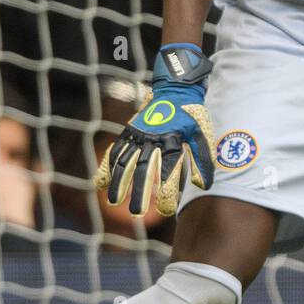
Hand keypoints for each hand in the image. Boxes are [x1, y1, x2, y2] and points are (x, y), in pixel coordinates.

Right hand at [94, 44, 216, 215]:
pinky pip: (116, 150)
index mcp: (173, 140)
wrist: (176, 90)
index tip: (167, 210)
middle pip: (144, 169)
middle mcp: (153, 139)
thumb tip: (203, 187)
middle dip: (139, 192)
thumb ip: (202, 160)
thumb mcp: (202, 135)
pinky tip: (100, 183)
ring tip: (114, 201)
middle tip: (137, 213)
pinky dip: (107, 166)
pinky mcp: (129, 132)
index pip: (169, 171)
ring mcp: (138, 135)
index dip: (168, 192)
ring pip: (125, 160)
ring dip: (119, 182)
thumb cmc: (192, 116)